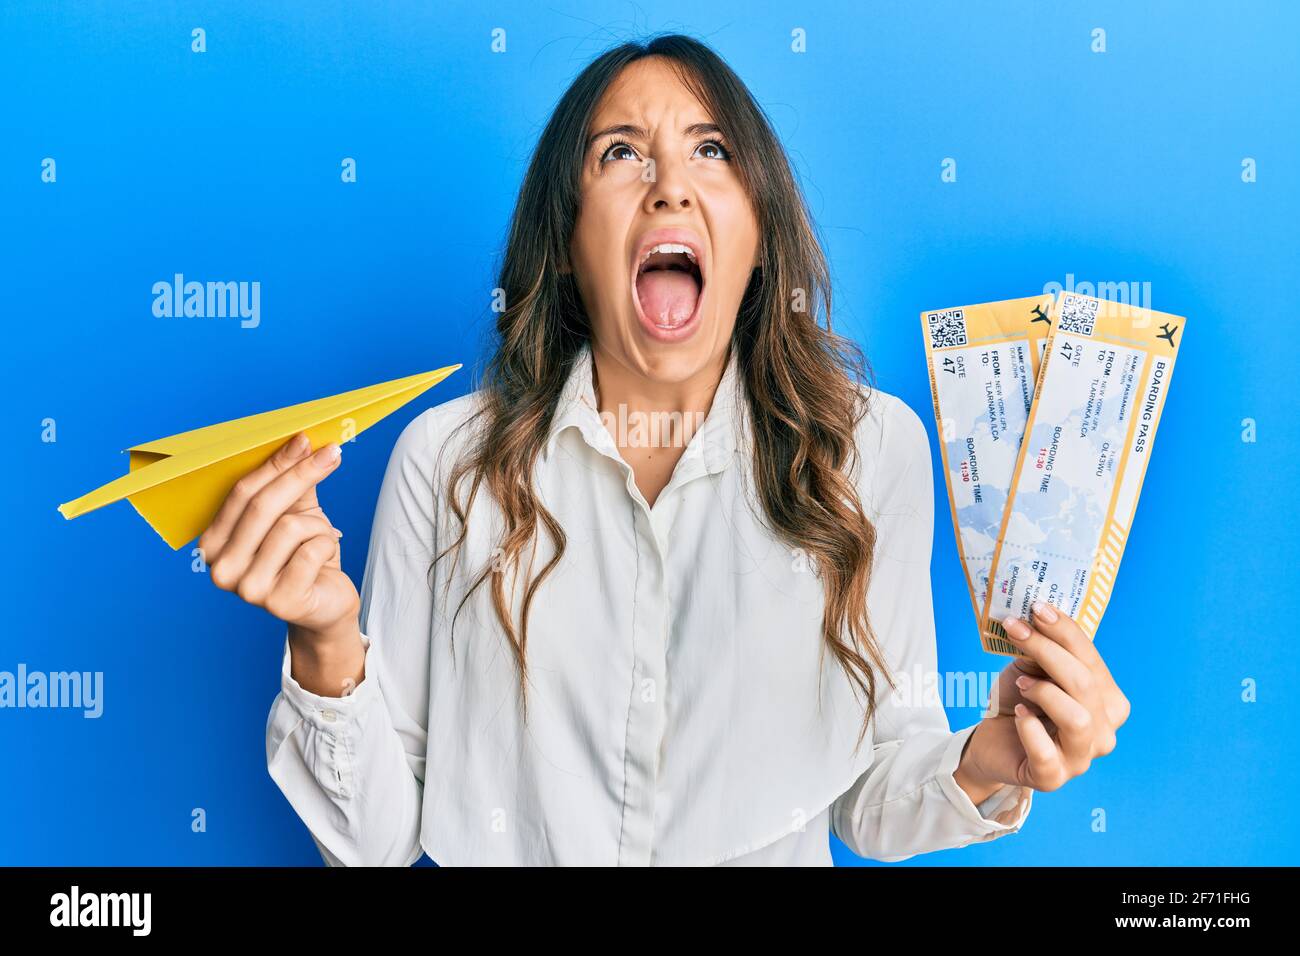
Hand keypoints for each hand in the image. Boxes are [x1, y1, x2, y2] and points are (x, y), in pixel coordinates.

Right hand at [197, 431, 359, 639]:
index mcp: (213, 543)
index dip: (275, 464)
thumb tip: (300, 441)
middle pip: (262, 506)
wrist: (326, 605)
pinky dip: (327, 545)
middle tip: (332, 454)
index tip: (304, 439)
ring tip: (323, 538)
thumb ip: (291, 483)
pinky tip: (326, 558)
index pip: (241, 493)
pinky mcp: (279, 603)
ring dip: (318, 526)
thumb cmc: (305, 557)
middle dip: (301, 474)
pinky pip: (311, 551)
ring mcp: (247, 589)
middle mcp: (221, 568)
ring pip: (289, 527)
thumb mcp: (295, 514)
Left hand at [956, 602, 1130, 795]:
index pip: (1092, 660)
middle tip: (1015, 630)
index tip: (1036, 608)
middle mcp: (1104, 731)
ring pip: (1077, 718)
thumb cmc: (1020, 701)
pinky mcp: (1053, 778)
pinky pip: (1047, 753)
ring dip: (1045, 693)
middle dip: (1047, 650)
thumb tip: (1039, 613)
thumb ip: (1044, 648)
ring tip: (1021, 686)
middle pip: (1084, 684)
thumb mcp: (1031, 669)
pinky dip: (1030, 729)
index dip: (1065, 632)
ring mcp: (1081, 759)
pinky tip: (1018, 715)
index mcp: (1108, 701)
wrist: (992, 742)